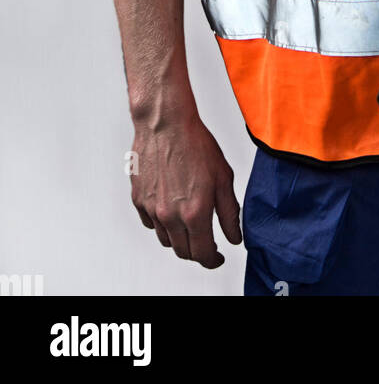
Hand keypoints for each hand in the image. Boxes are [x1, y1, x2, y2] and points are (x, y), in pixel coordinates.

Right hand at [130, 111, 241, 267]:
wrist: (166, 124)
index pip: (202, 254)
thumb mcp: (223, 177)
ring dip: (179, 238)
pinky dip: (162, 224)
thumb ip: (229, 212)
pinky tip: (171, 209)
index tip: (217, 257)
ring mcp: (151, 209)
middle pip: (183, 252)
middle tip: (206, 242)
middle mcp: (170, 215)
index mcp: (194, 212)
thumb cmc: (195, 144)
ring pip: (166, 240)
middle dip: (197, 252)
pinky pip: (150, 223)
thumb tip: (235, 236)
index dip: (213, 260)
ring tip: (190, 222)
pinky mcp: (138, 200)